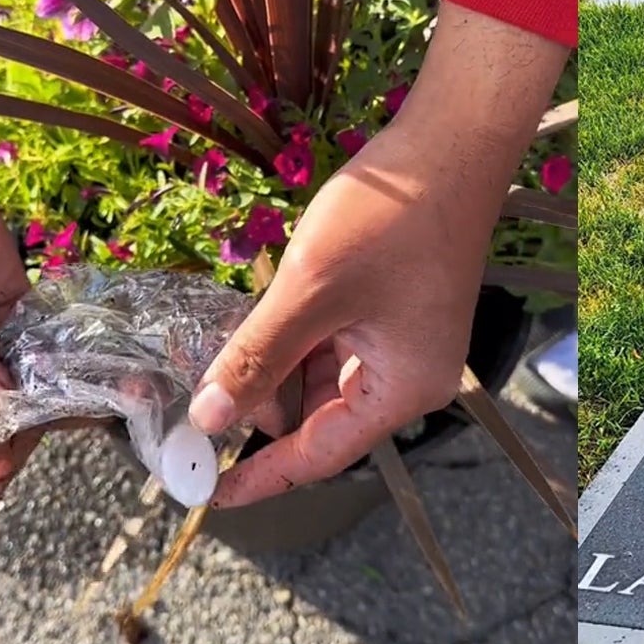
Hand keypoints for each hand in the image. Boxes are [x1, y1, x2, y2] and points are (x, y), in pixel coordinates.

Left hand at [188, 1, 564, 506]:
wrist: (448, 147)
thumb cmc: (388, 220)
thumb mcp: (308, 293)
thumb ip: (256, 361)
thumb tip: (207, 420)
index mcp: (403, 388)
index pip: (322, 453)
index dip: (262, 476)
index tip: (205, 495)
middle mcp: (411, 377)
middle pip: (320, 416)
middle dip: (260, 401)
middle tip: (195, 386)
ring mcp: (405, 343)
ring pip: (320, 377)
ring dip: (274, 361)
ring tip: (226, 335)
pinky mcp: (395, 312)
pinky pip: (334, 343)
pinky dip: (294, 335)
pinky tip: (263, 310)